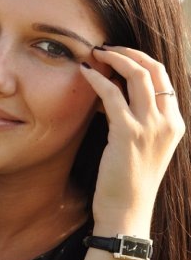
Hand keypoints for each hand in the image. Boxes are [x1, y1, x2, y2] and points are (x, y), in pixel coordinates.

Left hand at [80, 46, 184, 229]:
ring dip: (114, 58)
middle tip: (105, 48)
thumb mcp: (144, 147)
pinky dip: (97, 79)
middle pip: (153, 69)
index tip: (120, 55)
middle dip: (129, 52)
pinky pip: (112, 95)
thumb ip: (137, 120)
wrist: (127, 212)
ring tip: (95, 53)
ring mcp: (151, 126)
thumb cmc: (130, 183)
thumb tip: (114, 94)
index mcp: (175, 123)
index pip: (163, 78)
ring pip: (137, 74)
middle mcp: (168, 121)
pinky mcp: (128, 133)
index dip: (141, 60)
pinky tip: (84, 73)